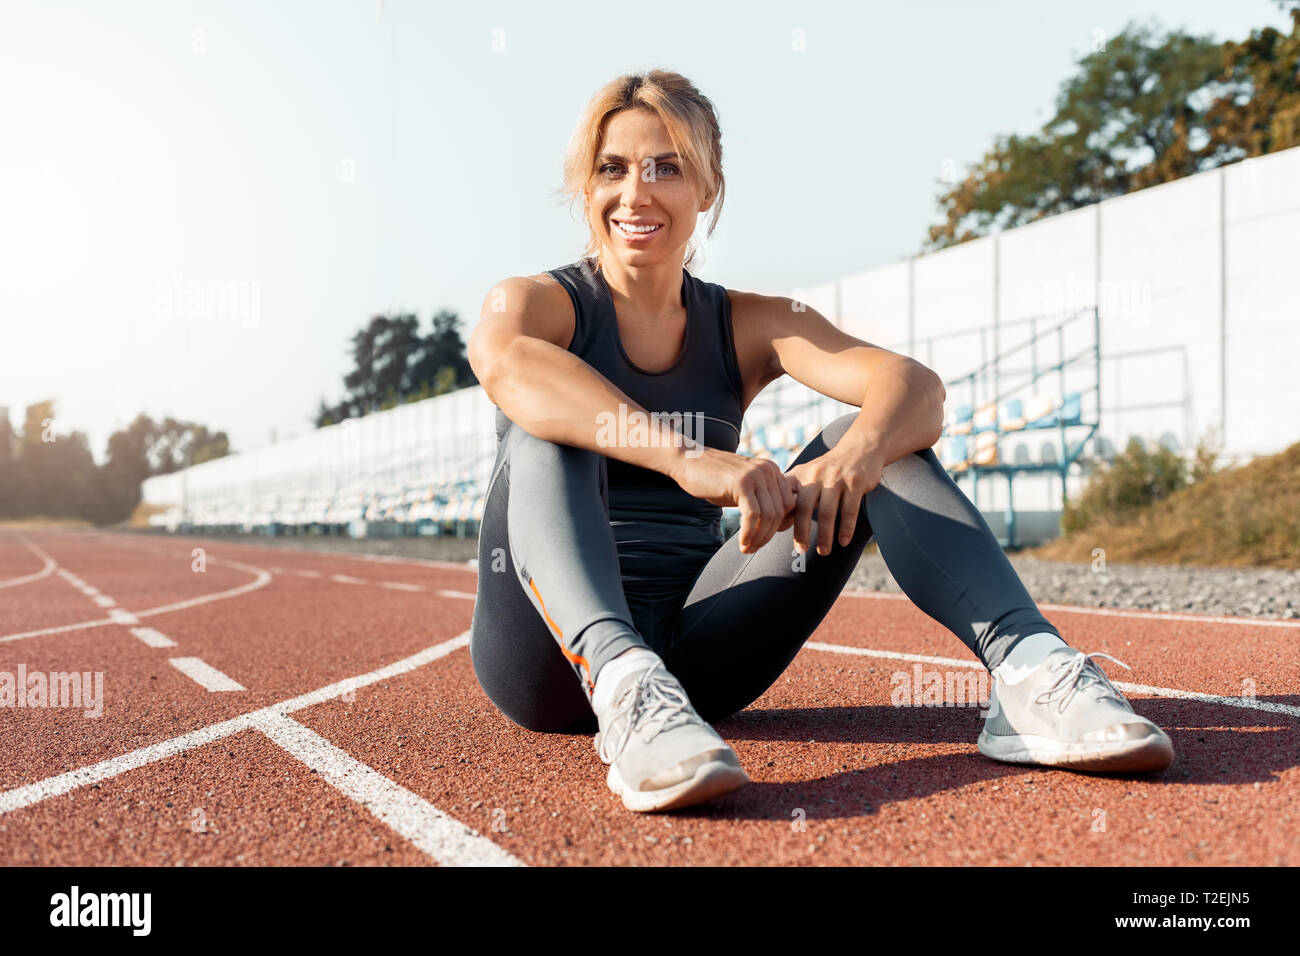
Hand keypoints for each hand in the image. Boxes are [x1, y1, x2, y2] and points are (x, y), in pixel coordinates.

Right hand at [670, 447, 798, 553]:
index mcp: (772, 470)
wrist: (688, 461)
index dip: (778, 526)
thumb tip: (773, 527)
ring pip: (768, 516)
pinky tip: (741, 542)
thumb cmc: (713, 479)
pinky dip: (749, 533)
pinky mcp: (741, 483)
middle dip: (768, 535)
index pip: (788, 504)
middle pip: (780, 512)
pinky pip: (753, 515)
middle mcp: (768, 470)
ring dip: (758, 538)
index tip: (763, 539)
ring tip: (746, 548)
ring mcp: (755, 475)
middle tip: (753, 549)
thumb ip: (760, 500)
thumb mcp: (743, 487)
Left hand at [785, 435, 883, 555]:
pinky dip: (846, 528)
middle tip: (801, 550)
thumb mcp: (807, 476)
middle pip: (804, 507)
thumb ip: (792, 496)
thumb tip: (778, 525)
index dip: (779, 518)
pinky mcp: (855, 482)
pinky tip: (843, 541)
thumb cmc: (827, 470)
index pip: (785, 499)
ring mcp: (836, 478)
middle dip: (801, 532)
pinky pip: (850, 510)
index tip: (775, 535)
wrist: (858, 448)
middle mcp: (815, 475)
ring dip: (825, 535)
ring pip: (827, 512)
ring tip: (824, 551)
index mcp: (800, 475)